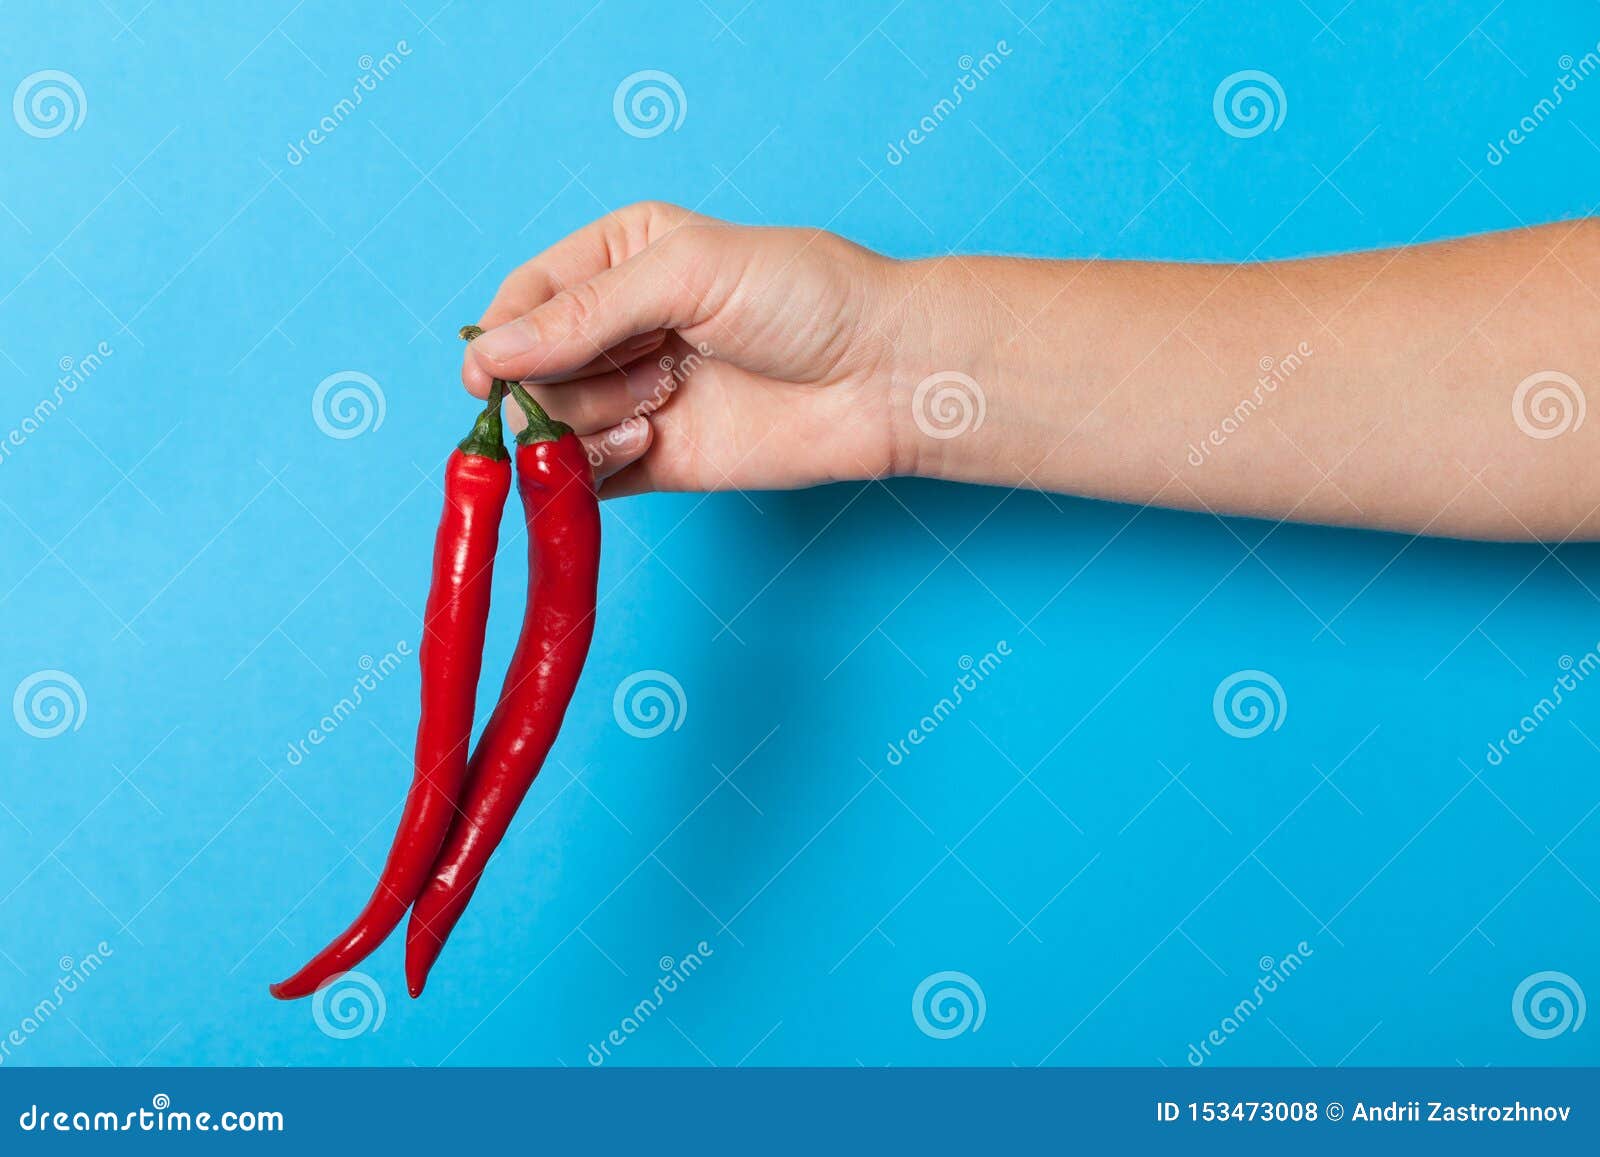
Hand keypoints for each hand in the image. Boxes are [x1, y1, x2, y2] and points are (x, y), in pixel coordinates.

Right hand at [461, 202, 914, 496]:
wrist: (883, 379)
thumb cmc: (807, 298)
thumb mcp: (688, 274)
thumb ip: (585, 312)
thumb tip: (493, 352)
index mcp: (619, 256)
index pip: (525, 296)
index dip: (502, 335)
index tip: (489, 372)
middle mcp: (620, 326)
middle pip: (530, 367)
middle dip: (567, 376)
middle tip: (643, 370)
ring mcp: (634, 395)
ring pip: (553, 424)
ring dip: (594, 417)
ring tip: (662, 401)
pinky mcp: (655, 459)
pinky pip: (585, 477)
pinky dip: (599, 468)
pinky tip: (653, 440)